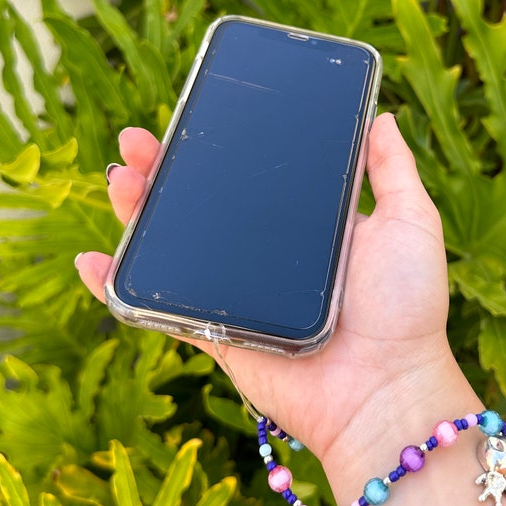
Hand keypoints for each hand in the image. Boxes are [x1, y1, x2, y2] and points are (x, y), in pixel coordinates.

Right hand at [76, 113, 467, 469]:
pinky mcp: (217, 334)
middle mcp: (269, 258)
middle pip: (204, 206)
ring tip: (119, 178)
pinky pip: (160, 308)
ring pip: (175, 248)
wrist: (385, 390)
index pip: (256, 178)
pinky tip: (94, 261)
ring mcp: (239, 296)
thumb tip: (380, 116)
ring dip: (138, 214)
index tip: (197, 115)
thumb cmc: (406, 307)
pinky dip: (120, 288)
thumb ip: (393, 171)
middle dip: (166, 170)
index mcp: (309, 228)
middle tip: (138, 140)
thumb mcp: (411, 222)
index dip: (222, 148)